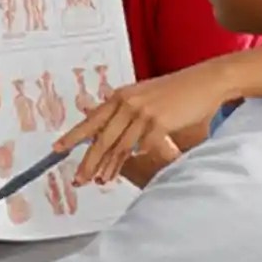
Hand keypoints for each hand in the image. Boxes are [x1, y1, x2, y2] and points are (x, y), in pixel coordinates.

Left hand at [54, 60, 230, 184]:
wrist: (204, 81)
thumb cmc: (177, 91)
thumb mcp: (144, 96)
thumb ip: (125, 111)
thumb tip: (107, 132)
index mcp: (122, 95)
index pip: (92, 120)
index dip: (73, 136)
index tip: (57, 149)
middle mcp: (128, 103)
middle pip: (102, 138)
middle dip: (88, 161)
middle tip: (78, 178)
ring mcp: (143, 112)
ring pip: (120, 146)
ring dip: (109, 166)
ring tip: (100, 180)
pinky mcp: (159, 122)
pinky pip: (141, 147)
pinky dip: (133, 159)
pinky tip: (126, 169)